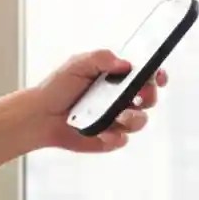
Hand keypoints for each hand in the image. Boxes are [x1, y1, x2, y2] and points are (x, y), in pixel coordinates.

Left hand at [28, 49, 168, 152]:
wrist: (40, 115)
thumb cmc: (58, 87)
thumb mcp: (77, 64)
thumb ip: (101, 58)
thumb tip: (125, 63)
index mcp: (117, 79)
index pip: (145, 76)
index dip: (156, 76)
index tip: (158, 76)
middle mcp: (120, 100)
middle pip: (149, 99)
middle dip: (149, 97)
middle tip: (139, 96)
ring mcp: (116, 121)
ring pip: (140, 121)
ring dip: (134, 118)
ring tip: (119, 116)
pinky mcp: (108, 138)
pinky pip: (121, 140)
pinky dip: (114, 137)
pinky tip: (103, 133)